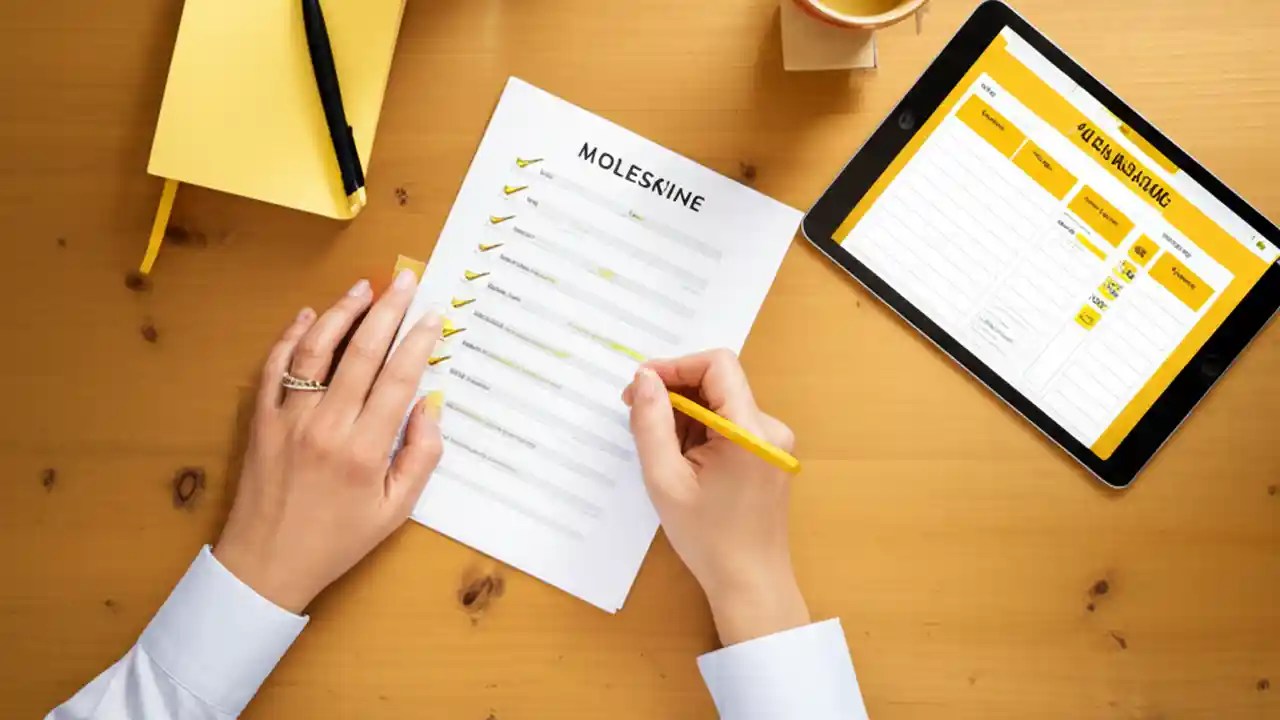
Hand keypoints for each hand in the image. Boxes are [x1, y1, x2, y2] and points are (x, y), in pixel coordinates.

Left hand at [214, 271, 443, 612]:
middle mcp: (326, 426)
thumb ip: (421, 456)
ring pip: (316, 350)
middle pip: (361, 353)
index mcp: (364, 451)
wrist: (266, 564)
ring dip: (342, 314)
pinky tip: (310, 316)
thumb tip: (430, 406)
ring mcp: (288, 419)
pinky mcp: (260, 420)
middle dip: (387, 311)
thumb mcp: (395, 511)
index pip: (398, 379)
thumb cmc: (338, 540)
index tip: (433, 315)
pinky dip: (292, 337)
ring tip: (364, 288)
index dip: (418, 341)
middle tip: (406, 281)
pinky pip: (275, 367)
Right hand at [623, 349, 808, 646]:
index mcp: (750, 431)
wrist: (751, 583)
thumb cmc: (708, 538)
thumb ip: (651, 423)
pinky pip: (729, 425)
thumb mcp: (665, 480)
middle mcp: (769, 428)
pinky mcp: (768, 454)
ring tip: (659, 451)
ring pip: (720, 404)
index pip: (717, 365)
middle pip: (718, 383)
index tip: (641, 385)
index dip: (675, 366)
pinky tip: (682, 462)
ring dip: (685, 415)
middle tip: (635, 412)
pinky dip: (701, 432)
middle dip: (674, 391)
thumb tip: (644, 378)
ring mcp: (773, 441)